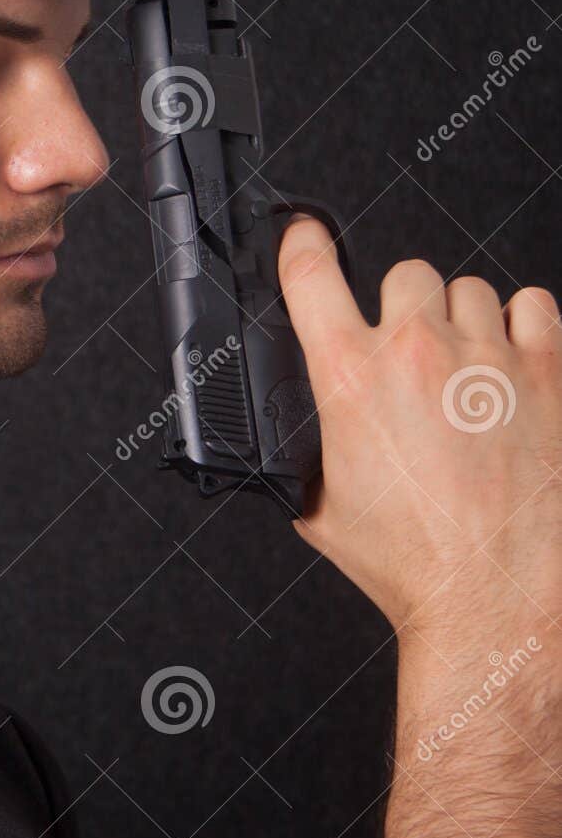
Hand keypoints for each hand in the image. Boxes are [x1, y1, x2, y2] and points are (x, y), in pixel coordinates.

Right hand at [277, 215, 561, 647]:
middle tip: (416, 356)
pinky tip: (515, 369)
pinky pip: (534, 306)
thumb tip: (300, 437)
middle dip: (408, 309)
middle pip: (406, 275)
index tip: (306, 236)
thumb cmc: (419, 567)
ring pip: (472, 289)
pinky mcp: (550, 371)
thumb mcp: (324, 508)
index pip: (310, 274)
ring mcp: (488, 358)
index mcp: (351, 380)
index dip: (302, 244)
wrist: (499, 601)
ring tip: (471, 375)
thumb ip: (308, 451)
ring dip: (467, 323)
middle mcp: (418, 355)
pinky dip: (524, 329)